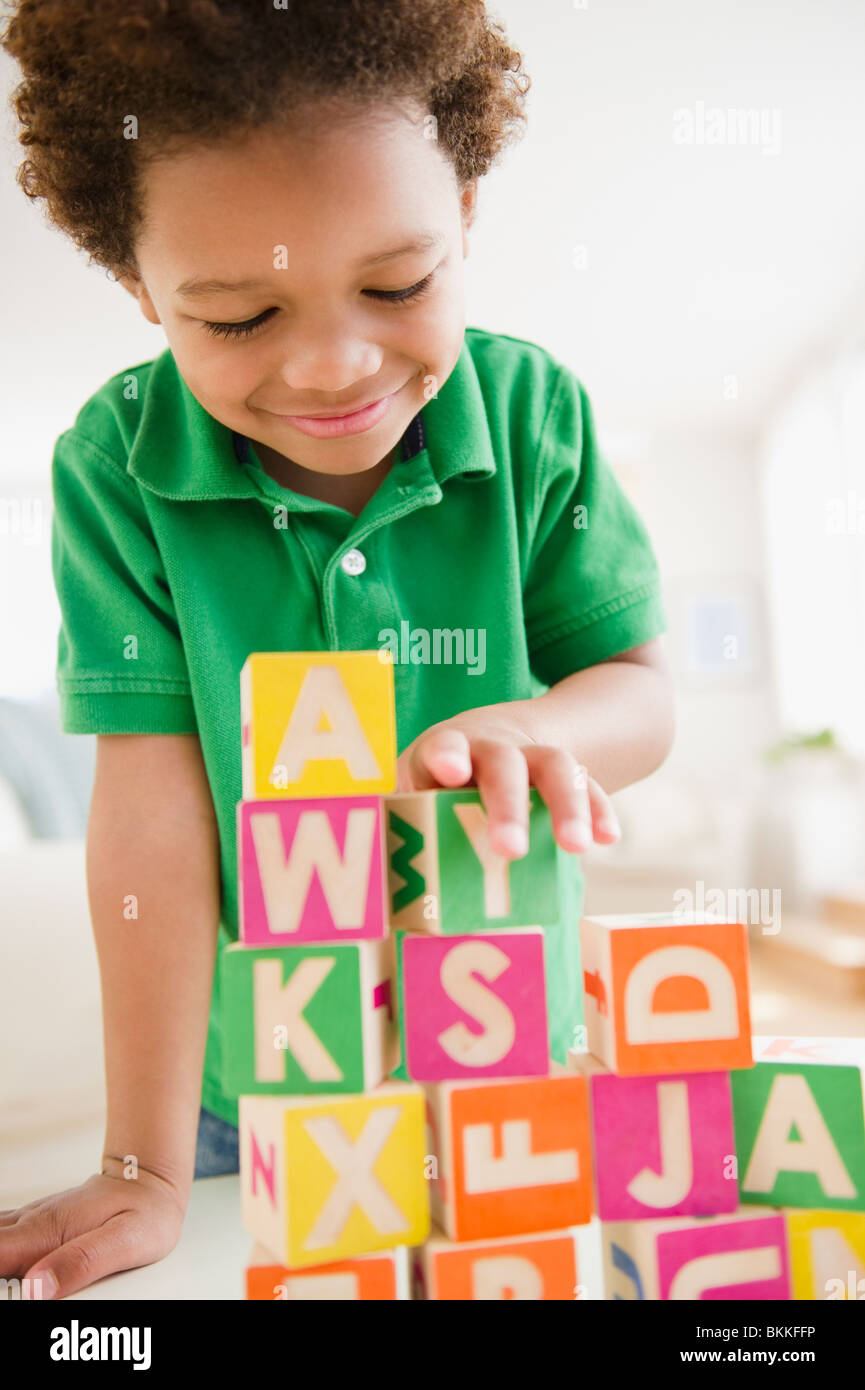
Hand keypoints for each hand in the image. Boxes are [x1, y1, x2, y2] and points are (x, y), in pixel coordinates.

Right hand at [0, 1159, 186, 1298]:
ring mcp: (30, 1222)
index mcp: (46, 1230)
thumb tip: (37, 1289)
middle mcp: (31, 1223)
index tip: (9, 1293)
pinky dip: (3, 1256)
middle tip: (19, 1294)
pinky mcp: (32, 1225)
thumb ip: (81, 1263)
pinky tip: (15, 1273)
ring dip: (1, 1271)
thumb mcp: (125, 1240)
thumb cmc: (144, 1212)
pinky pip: (2, 1238)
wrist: (148, 1181)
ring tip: (20, 1287)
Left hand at [396, 713, 620, 858]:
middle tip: (509, 849)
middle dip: (507, 805)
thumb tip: (387, 918)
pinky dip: (599, 808)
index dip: (447, 757)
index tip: (452, 772)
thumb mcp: (417, 799)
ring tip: (576, 847)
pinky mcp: (566, 775)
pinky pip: (589, 784)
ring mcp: (533, 757)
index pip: (444, 746)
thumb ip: (407, 841)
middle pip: (503, 764)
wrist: (493, 736)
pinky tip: (608, 838)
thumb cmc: (440, 789)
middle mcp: (492, 748)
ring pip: (556, 766)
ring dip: (566, 805)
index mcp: (446, 752)